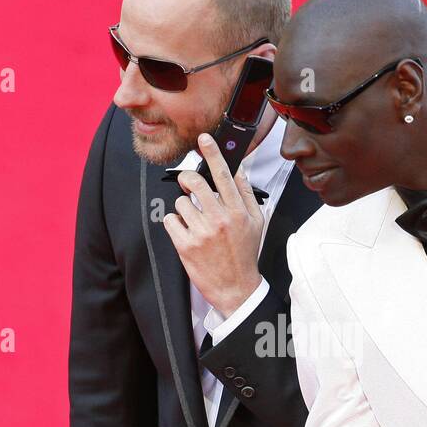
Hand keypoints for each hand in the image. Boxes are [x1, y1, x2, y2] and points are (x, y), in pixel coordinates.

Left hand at [167, 133, 264, 317]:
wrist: (236, 288)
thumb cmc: (244, 254)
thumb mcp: (256, 222)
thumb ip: (246, 195)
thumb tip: (237, 171)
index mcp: (238, 211)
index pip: (223, 174)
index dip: (212, 153)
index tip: (204, 139)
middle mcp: (220, 219)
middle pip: (195, 183)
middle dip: (187, 180)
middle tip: (188, 186)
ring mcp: (202, 233)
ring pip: (181, 203)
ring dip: (184, 209)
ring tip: (194, 222)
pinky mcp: (185, 245)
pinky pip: (170, 221)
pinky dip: (175, 225)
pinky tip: (186, 233)